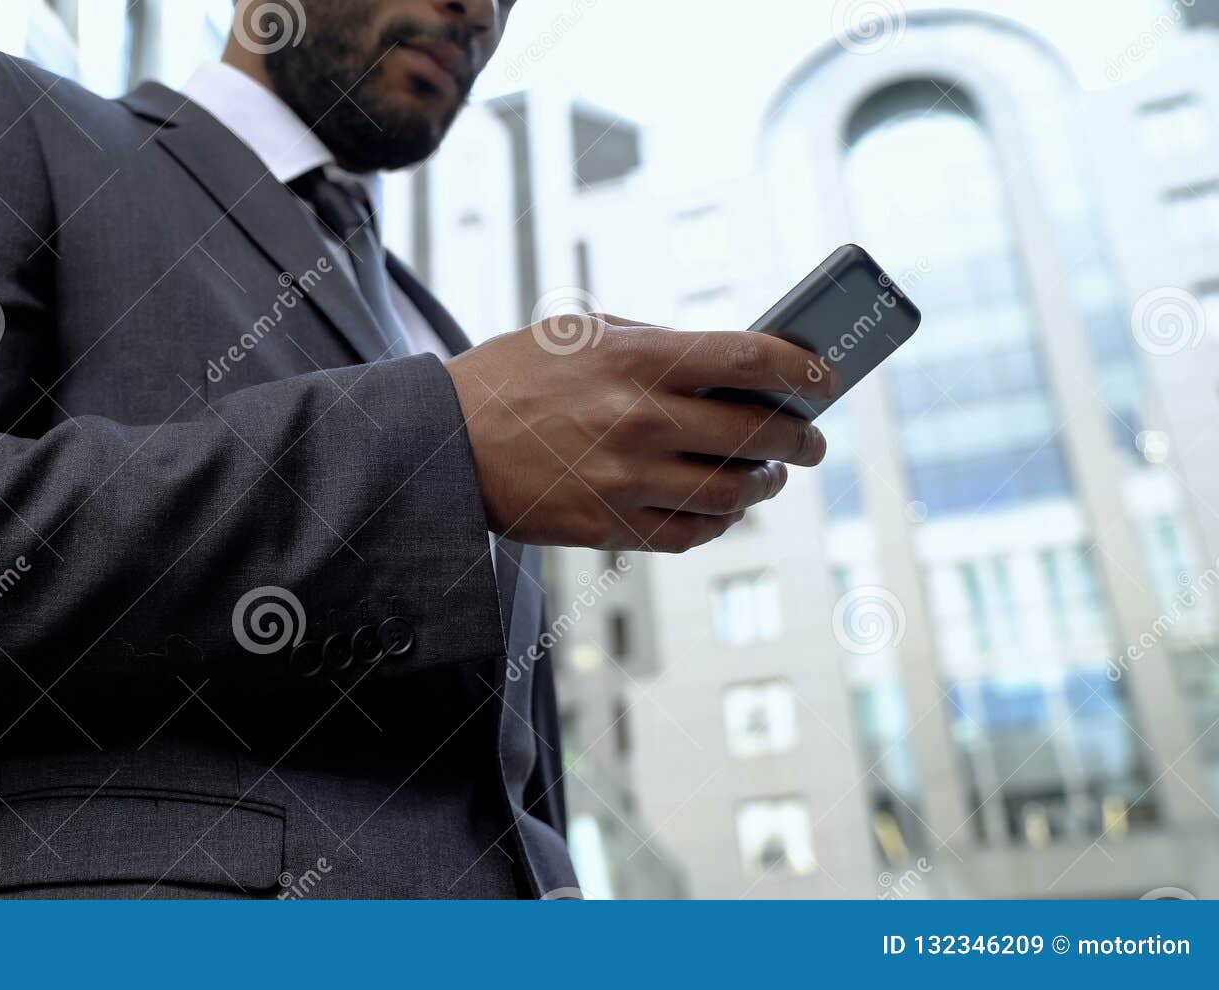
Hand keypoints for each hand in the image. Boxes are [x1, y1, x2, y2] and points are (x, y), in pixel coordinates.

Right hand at [443, 314, 836, 551]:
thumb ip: (657, 344)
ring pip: (732, 492)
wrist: (443, 443)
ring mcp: (626, 478)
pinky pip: (691, 534)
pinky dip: (718, 523)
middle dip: (800, 438)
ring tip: (765, 475)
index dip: (805, 368)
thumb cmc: (514, 378)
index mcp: (638, 357)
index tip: (827, 379)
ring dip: (762, 484)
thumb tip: (734, 364)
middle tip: (810, 439)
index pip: (752, 357)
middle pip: (758, 432)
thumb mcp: (582, 333)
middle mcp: (640, 419)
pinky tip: (721, 508)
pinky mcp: (608, 525)